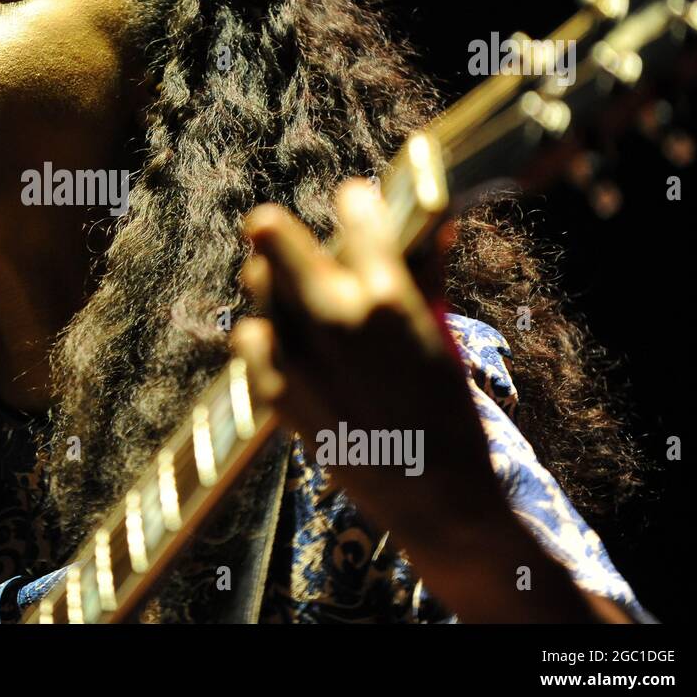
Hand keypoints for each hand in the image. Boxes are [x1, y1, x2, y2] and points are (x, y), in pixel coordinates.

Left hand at [231, 178, 503, 540]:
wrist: (431, 494)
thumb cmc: (447, 408)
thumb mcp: (441, 333)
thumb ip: (424, 274)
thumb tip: (429, 225)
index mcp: (387, 296)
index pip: (353, 210)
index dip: (355, 202)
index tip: (355, 203)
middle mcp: (334, 317)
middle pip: (271, 235)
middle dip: (279, 228)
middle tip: (279, 232)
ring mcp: (295, 354)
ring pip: (256, 281)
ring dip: (276, 282)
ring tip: (301, 298)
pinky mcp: (272, 389)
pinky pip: (249, 333)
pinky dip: (266, 332)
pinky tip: (291, 342)